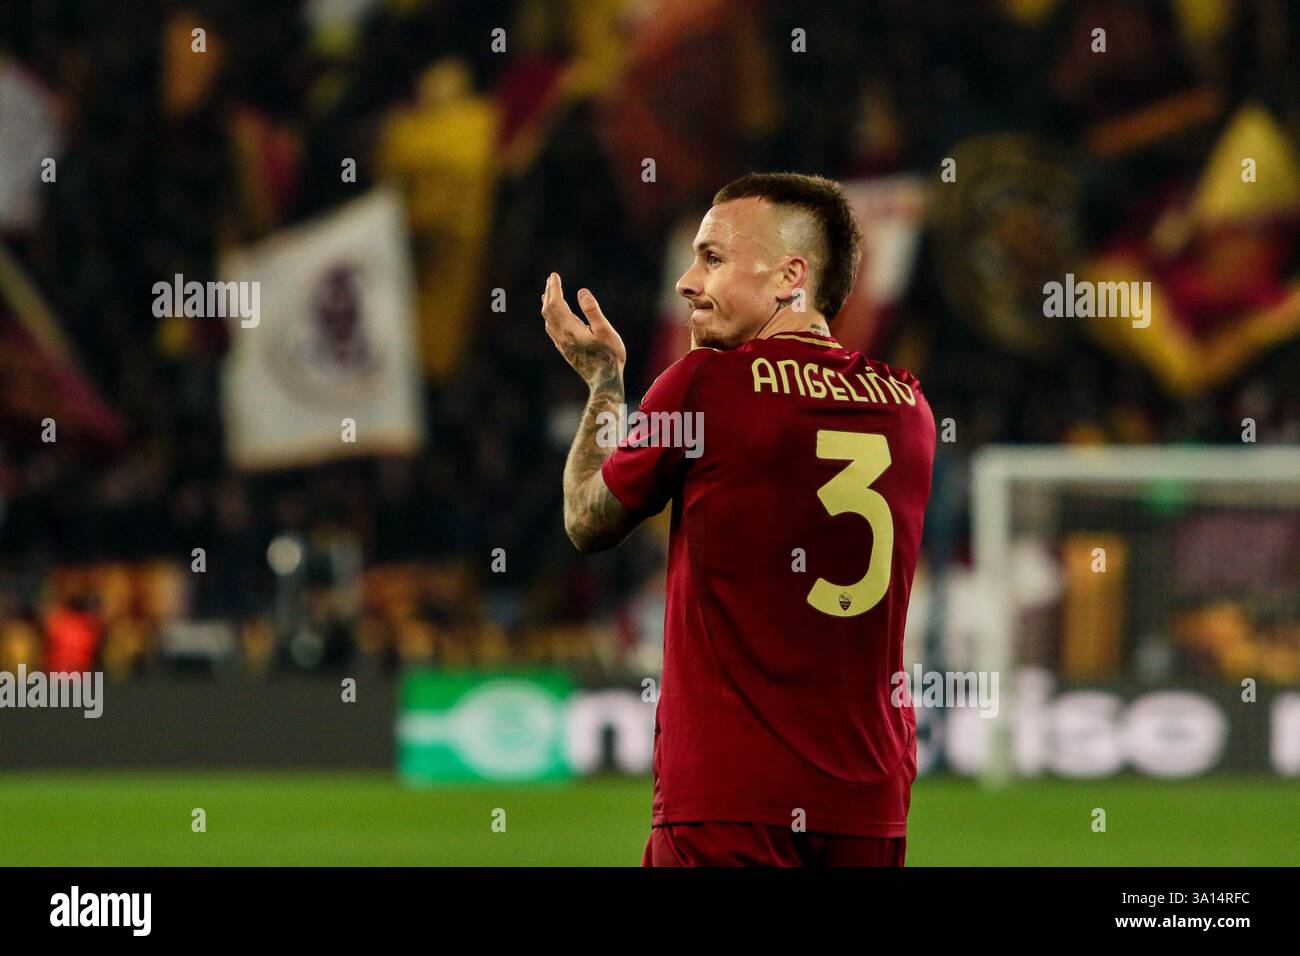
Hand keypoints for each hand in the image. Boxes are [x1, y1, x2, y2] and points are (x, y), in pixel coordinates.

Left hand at [541, 273, 625, 387]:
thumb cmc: (610, 356)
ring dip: (547, 304)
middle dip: (549, 293)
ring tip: (549, 293)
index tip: (554, 275)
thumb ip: (593, 310)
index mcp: (570, 329)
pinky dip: (550, 317)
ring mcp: (562, 345)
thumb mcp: (605, 331)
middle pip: (548, 310)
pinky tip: (554, 317)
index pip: (556, 304)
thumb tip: (581, 291)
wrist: (604, 381)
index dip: (554, 288)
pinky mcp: (565, 351)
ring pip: (548, 320)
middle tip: (551, 279)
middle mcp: (562, 337)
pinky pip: (551, 330)